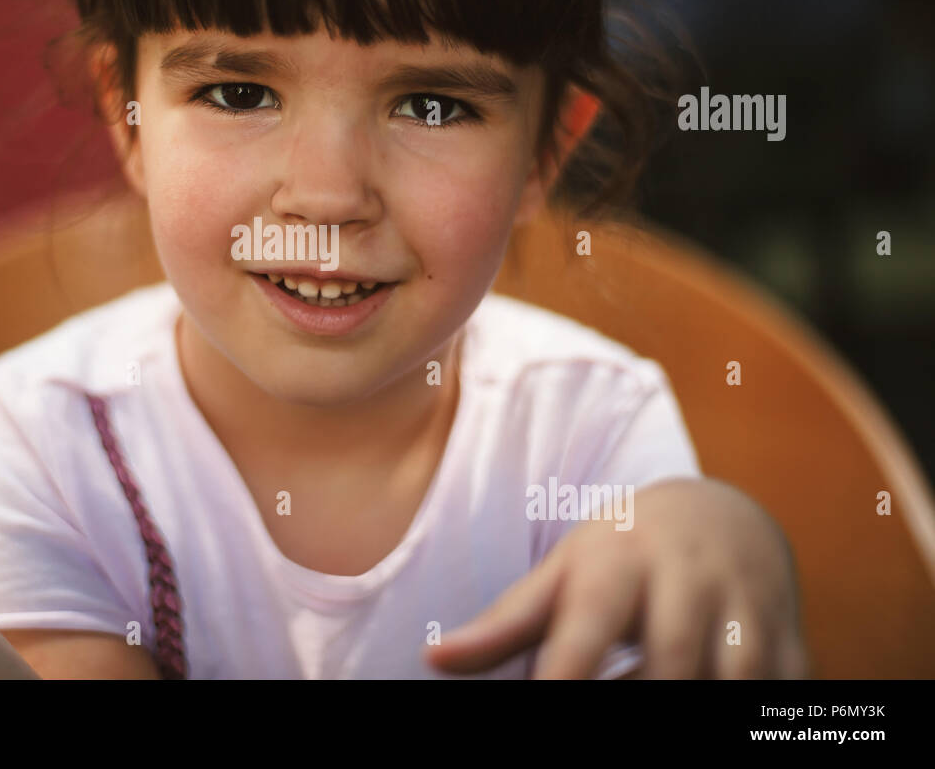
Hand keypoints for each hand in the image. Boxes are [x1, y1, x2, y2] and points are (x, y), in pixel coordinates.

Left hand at [423, 477, 808, 677]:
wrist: (718, 511)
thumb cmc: (618, 553)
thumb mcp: (561, 576)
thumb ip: (503, 625)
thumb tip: (433, 661)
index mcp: (616, 559)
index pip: (587, 627)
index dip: (566, 677)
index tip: (545, 704)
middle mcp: (686, 575)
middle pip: (669, 664)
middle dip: (639, 697)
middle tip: (598, 714)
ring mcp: (747, 604)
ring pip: (735, 677)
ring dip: (698, 701)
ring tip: (647, 696)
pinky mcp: (793, 636)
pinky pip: (783, 689)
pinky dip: (756, 708)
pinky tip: (712, 700)